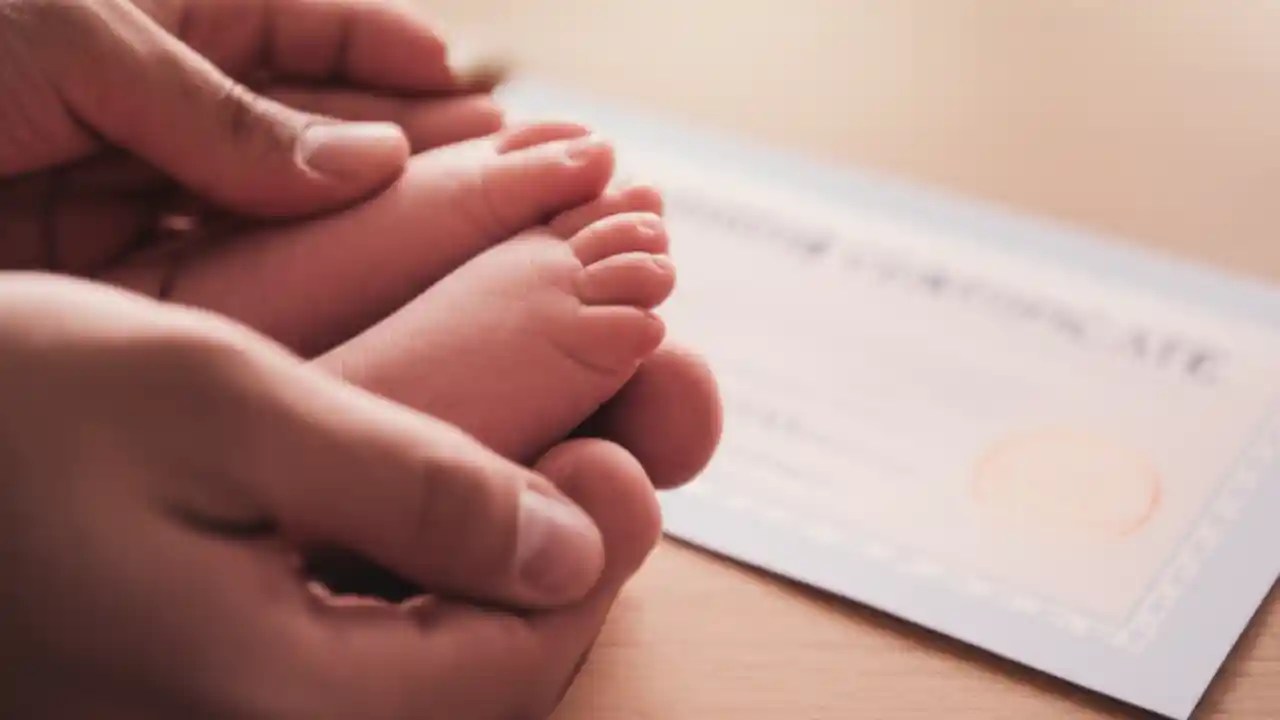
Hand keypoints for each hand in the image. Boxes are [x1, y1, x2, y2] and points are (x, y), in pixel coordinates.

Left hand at [0, 0, 504, 274]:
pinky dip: (273, 294)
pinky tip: (348, 302)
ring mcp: (122, 189)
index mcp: (150, 10)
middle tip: (495, 171)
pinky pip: (205, 282)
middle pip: (303, 128)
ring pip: (267, 214)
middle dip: (399, 147)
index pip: (298, 27)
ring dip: (352, 230)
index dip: (386, 51)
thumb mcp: (78, 40)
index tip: (468, 89)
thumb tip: (377, 158)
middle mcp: (151, 102)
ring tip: (455, 241)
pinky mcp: (93, 271)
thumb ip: (225, 115)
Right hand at [0, 273, 661, 718]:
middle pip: (479, 680)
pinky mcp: (208, 675)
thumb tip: (572, 546)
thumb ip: (407, 488)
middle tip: (594, 448)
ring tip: (537, 462)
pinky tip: (434, 499)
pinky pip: (355, 648)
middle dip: (560, 569)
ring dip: (502, 570)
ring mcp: (227, 706)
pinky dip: (426, 574)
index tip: (619, 453)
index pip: (512, 668)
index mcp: (272, 692)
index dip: (596, 563)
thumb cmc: (7, 408)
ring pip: (425, 668)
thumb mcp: (221, 406)